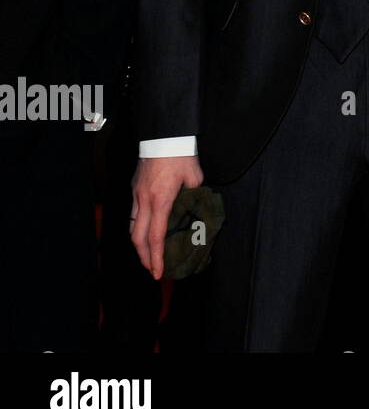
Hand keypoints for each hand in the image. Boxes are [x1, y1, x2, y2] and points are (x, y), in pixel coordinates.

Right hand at [131, 155, 203, 279]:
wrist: (164, 136)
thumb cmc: (181, 155)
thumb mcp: (195, 178)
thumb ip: (194, 196)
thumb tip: (195, 208)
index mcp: (161, 201)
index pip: (156, 237)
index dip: (156, 257)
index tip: (158, 272)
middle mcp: (144, 201)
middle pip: (138, 238)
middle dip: (144, 257)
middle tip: (152, 270)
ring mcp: (136, 195)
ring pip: (132, 227)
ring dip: (139, 245)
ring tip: (148, 255)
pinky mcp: (134, 189)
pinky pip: (133, 214)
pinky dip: (138, 228)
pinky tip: (145, 233)